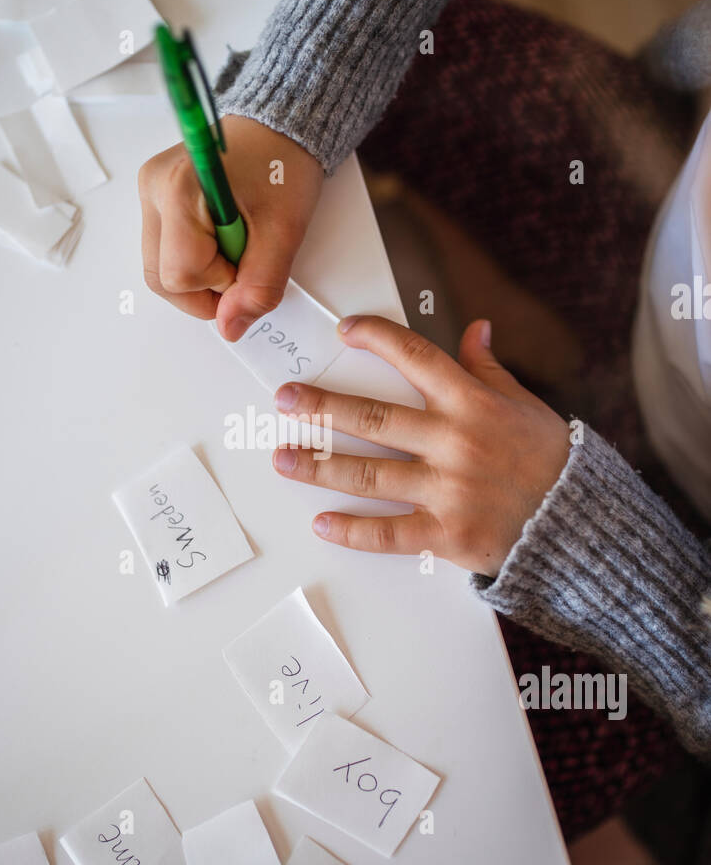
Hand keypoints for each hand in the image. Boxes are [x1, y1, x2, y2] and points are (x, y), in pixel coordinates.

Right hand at [138, 115, 323, 341]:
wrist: (280, 126)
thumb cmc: (283, 165)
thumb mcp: (284, 232)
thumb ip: (258, 286)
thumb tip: (230, 328)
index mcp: (179, 188)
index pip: (181, 274)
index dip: (220, 284)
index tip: (249, 262)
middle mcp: (153, 188)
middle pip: (161, 278)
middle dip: (205, 287)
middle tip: (241, 263)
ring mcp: (148, 191)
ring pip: (159, 269)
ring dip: (198, 274)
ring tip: (232, 247)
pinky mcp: (154, 196)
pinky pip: (164, 251)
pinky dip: (192, 258)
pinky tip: (218, 238)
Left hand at [272, 315, 570, 576]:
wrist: (580, 526)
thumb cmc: (551, 462)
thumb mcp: (527, 405)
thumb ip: (490, 370)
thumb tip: (476, 329)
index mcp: (473, 404)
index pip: (416, 358)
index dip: (377, 338)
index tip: (345, 329)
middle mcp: (455, 442)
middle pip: (374, 419)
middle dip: (323, 407)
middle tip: (286, 399)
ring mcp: (448, 491)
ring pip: (369, 474)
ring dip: (320, 465)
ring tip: (285, 458)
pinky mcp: (447, 535)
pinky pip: (389, 533)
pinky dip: (352, 529)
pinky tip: (322, 522)